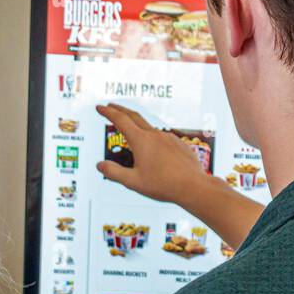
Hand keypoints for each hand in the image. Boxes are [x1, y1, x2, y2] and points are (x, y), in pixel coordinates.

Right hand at [94, 103, 208, 205]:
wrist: (194, 187)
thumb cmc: (164, 185)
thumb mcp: (133, 182)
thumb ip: (114, 173)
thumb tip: (100, 165)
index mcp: (141, 141)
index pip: (120, 120)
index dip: (108, 112)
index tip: (100, 107)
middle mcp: (155, 135)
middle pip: (134, 116)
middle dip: (120, 109)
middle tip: (111, 106)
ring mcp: (169, 138)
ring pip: (150, 129)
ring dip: (138, 126)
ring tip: (133, 133)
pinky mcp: (179, 144)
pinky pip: (163, 139)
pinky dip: (154, 140)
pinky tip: (156, 152)